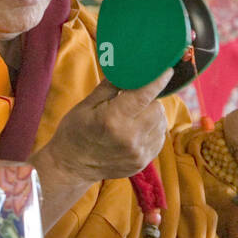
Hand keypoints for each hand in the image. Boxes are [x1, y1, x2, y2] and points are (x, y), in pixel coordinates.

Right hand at [37, 67, 173, 186]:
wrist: (71, 167)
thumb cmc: (74, 132)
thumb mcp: (85, 106)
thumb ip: (109, 87)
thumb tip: (128, 70)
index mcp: (112, 119)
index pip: (144, 95)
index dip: (158, 81)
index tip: (166, 70)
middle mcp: (129, 137)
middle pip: (157, 109)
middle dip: (150, 101)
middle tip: (135, 101)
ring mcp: (137, 152)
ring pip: (161, 124)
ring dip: (152, 116)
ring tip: (135, 117)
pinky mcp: (142, 162)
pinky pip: (158, 139)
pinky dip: (152, 131)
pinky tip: (136, 131)